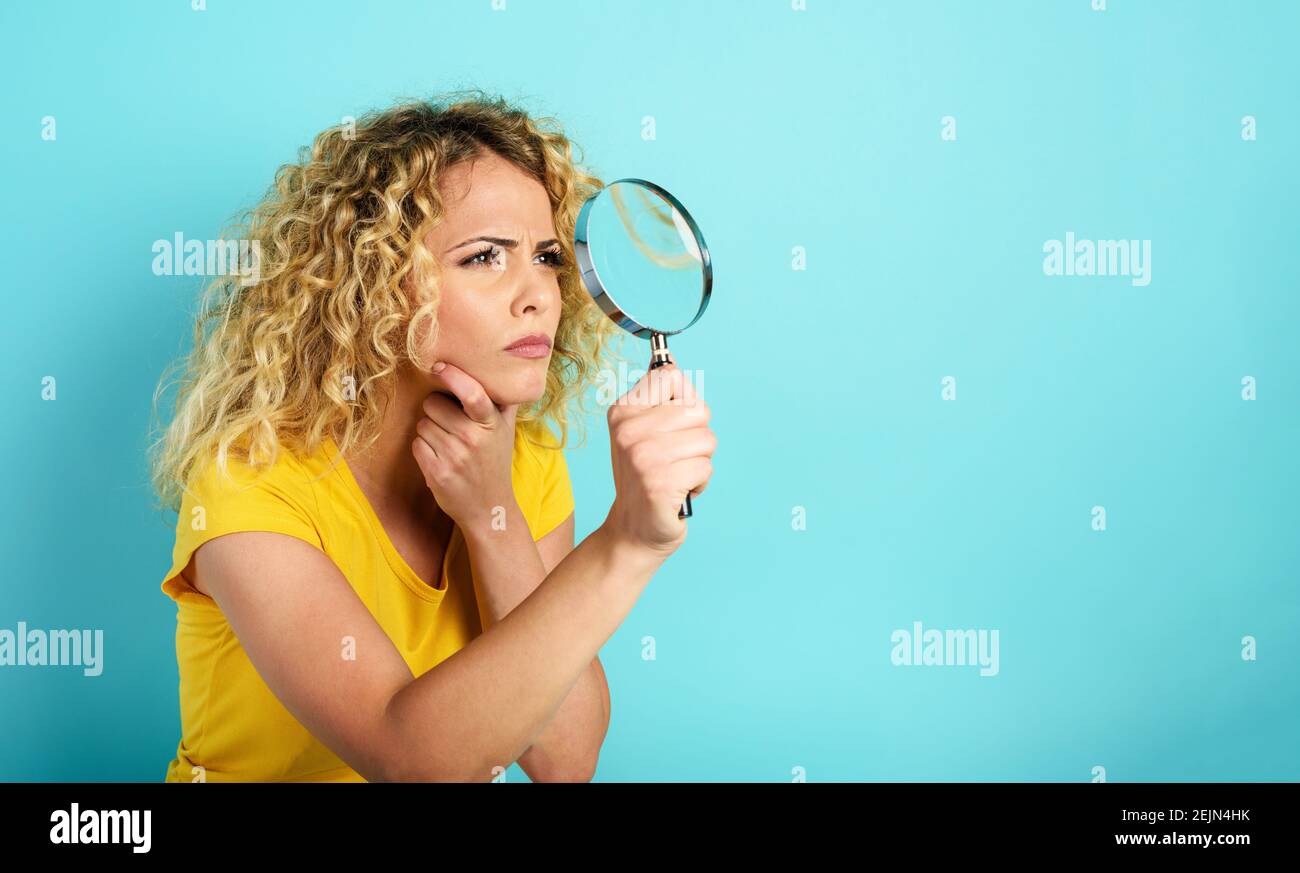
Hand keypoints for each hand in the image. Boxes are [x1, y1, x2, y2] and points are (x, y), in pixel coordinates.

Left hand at [411, 361, 519, 528]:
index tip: (439, 367)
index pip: (472, 393)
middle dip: (436, 410)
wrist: (489, 508)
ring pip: (422, 424)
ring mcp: (454, 457)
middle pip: (432, 404)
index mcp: (491, 424)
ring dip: (429, 430)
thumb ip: (503, 402)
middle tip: (449, 423)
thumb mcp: (506, 431)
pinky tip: (439, 457)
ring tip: (447, 443)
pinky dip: (424, 448)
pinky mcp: (437, 473)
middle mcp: (473, 439)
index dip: (453, 376)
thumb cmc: (495, 463)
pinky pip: (417, 444)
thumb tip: (503, 371)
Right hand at [602, 354, 714, 556]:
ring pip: (707, 439)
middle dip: (696, 437)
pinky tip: (679, 491)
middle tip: (673, 457)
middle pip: (698, 410)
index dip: (682, 405)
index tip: (667, 427)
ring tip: (676, 475)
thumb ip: (661, 398)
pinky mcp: (659, 483)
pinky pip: (706, 467)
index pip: (672, 377)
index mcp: (623, 410)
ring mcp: (643, 456)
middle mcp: (628, 430)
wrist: (634, 529)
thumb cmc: (647, 476)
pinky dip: (700, 483)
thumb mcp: (644, 430)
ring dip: (699, 461)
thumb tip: (670, 361)